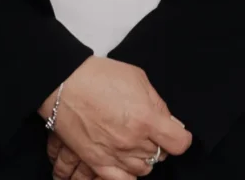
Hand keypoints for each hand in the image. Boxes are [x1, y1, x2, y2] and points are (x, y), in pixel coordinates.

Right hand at [37, 55, 190, 179]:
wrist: (64, 83)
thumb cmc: (98, 75)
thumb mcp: (136, 77)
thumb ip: (156, 102)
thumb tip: (169, 121)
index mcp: (145, 118)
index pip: (179, 142)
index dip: (180, 136)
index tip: (175, 132)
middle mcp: (133, 141)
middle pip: (160, 154)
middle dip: (158, 142)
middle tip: (148, 128)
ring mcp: (115, 155)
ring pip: (144, 169)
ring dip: (144, 156)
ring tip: (134, 140)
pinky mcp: (98, 163)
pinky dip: (129, 173)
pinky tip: (127, 160)